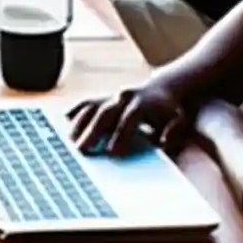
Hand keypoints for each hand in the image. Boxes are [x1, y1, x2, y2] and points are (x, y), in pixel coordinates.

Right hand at [67, 82, 193, 156]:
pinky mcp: (101, 97)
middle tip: (82, 150)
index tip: (112, 153)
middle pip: (105, 113)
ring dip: (79, 124)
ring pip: (91, 107)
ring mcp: (111, 96)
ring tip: (69, 141)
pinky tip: (64, 122)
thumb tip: (162, 143)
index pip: (130, 119)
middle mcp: (124, 97)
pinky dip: (75, 111)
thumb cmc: (169, 112)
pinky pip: (85, 103)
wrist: (161, 89)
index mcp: (143, 104)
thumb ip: (172, 133)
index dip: (121, 135)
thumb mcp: (178, 121)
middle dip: (93, 131)